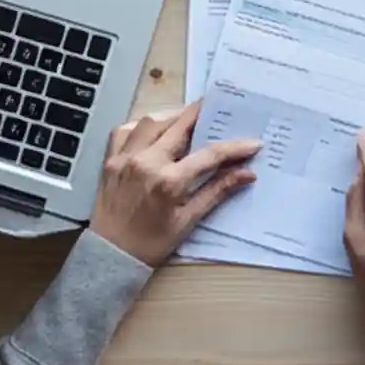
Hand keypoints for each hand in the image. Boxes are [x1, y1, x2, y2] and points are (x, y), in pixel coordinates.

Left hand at [90, 102, 261, 266]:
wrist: (110, 256)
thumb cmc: (151, 243)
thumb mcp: (188, 220)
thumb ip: (217, 191)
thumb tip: (248, 173)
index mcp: (168, 181)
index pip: (209, 155)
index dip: (234, 147)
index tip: (253, 143)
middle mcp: (146, 162)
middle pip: (180, 126)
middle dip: (202, 114)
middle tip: (218, 108)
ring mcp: (125, 158)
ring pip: (152, 122)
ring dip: (172, 117)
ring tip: (188, 119)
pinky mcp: (110, 160)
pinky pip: (125, 130)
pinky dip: (141, 125)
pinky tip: (153, 130)